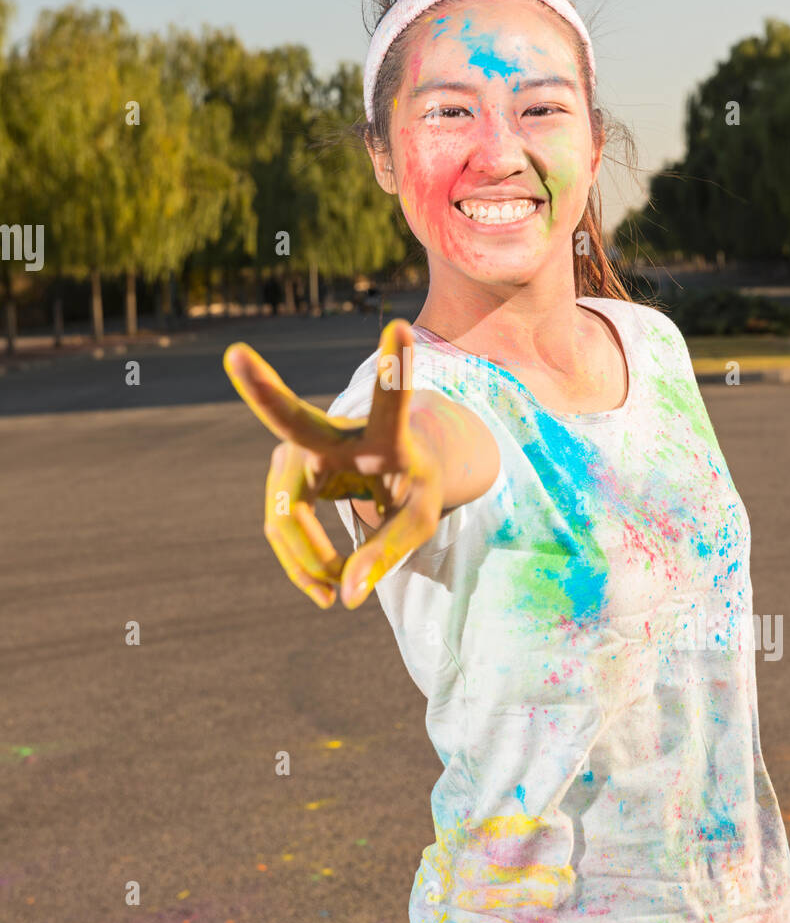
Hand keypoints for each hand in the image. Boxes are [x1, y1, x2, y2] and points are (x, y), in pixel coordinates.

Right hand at [223, 319, 444, 609]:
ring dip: (310, 561)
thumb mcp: (420, 521)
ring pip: (285, 514)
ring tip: (337, 593)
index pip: (391, 400)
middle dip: (262, 388)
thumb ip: (387, 554)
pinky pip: (280, 528)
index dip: (395, 368)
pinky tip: (324, 587)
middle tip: (236, 355)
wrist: (397, 467)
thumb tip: (346, 596)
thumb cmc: (417, 486)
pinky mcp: (282, 472)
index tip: (401, 326)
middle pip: (293, 421)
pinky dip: (300, 563)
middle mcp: (334, 431)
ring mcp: (299, 447)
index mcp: (386, 433)